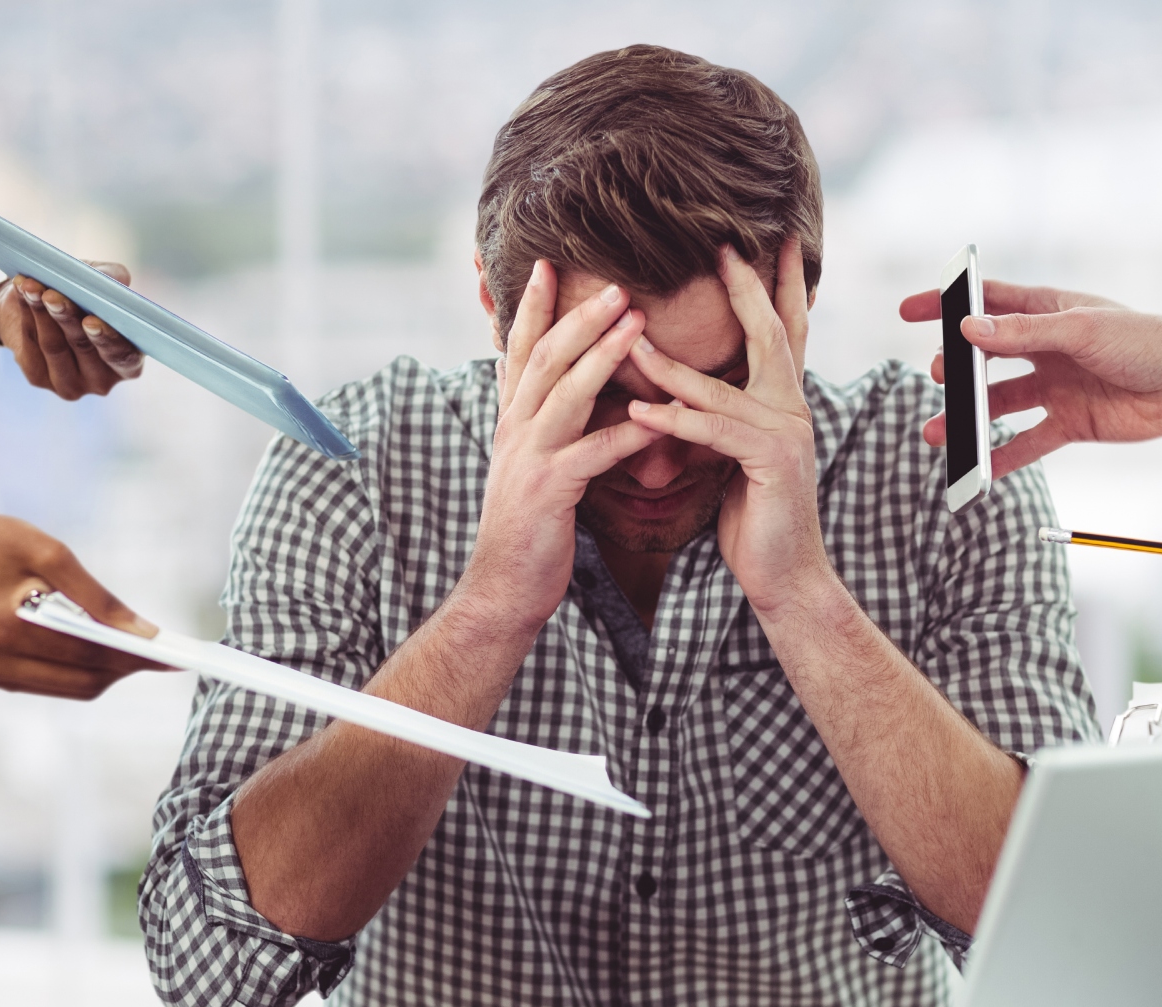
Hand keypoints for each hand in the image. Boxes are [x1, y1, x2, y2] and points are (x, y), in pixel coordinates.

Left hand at [0, 266, 145, 399]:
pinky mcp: (38, 378)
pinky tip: (22, 293)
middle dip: (67, 318)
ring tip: (31, 285)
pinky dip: (26, 312)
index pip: (124, 357)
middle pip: (84, 348)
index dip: (108, 340)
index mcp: (128, 362)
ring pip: (54, 345)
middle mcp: (103, 380)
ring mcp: (70, 384)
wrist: (40, 308)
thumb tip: (115, 279)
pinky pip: (31, 343)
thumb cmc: (82, 295)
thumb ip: (115, 279)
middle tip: (52, 296)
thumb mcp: (101, 282)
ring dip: (41, 311)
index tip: (91, 320)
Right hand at [0, 511, 170, 697]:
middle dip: (127, 668)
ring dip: (111, 672)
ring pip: (75, 689)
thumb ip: (100, 598)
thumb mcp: (54, 555)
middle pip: (84, 681)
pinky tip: (107, 649)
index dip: (133, 656)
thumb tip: (144, 632)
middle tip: (164, 654)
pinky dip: (86, 671)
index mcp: (5, 628)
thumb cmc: (3, 543)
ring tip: (141, 650)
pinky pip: (57, 684)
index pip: (86, 653)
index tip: (172, 655)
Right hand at [466, 260, 660, 629]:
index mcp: (512, 420)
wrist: (502, 588)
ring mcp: (528, 458)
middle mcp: (515, 430)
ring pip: (566, 393)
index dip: (533, 307)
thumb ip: (543, 425)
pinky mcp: (549, 491)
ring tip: (638, 323)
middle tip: (616, 281)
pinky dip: (627, 433)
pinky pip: (593, 454)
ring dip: (602, 355)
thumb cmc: (528, 527)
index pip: (521, 350)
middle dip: (578, 316)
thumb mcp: (530, 464)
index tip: (549, 264)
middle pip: (545, 358)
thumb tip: (558, 391)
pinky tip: (659, 418)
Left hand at [626, 240, 831, 616]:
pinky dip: (674, 420)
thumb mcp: (734, 456)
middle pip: (771, 334)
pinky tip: (639, 411)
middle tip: (723, 246)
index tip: (771, 241)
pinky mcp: (770, 462)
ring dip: (670, 364)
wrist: (785, 576)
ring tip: (629, 338)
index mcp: (784, 402)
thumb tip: (684, 389)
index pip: (783, 331)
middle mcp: (792, 409)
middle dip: (747, 288)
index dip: (777, 285)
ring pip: (722, 386)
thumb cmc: (754, 518)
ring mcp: (787, 433)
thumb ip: (720, 418)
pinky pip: (714, 431)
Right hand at [898, 281, 1161, 475]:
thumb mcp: (1081, 330)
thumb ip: (1023, 333)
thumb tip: (968, 331)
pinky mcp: (1071, 423)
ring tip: (937, 433)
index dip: (946, 304)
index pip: (986, 302)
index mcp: (1048, 311)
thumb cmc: (1147, 342)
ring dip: (968, 418)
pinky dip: (1002, 457)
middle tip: (938, 377)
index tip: (908, 311)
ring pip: (999, 404)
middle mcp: (1047, 348)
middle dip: (955, 369)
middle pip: (986, 358)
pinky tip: (977, 469)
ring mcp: (1057, 387)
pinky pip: (1028, 442)